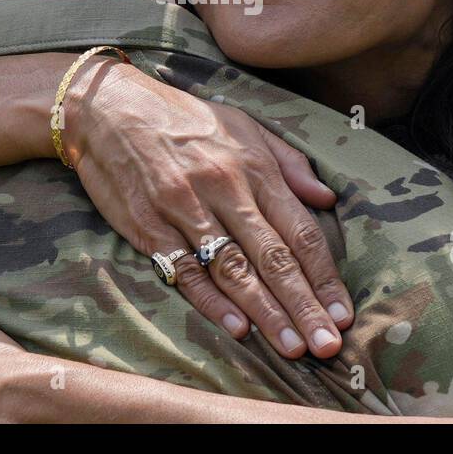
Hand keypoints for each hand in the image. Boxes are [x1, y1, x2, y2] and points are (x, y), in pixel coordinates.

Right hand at [61, 59, 353, 359]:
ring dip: (266, 313)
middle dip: (304, 306)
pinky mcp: (149, 226)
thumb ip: (288, 163)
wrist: (109, 106)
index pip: (299, 230)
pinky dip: (211, 302)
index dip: (324, 276)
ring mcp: (184, 209)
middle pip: (272, 257)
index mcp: (253, 166)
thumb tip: (326, 200)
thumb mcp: (243, 124)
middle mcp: (224, 189)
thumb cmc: (183, 117)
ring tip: (292, 347)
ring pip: (233, 270)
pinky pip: (185, 270)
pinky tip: (236, 328)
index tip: (344, 313)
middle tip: (328, 346)